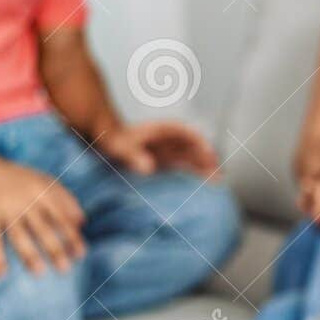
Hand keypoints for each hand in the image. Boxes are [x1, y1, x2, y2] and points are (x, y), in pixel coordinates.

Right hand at [0, 149, 85, 277]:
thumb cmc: (21, 180)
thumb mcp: (45, 182)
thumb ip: (66, 199)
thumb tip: (82, 223)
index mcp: (42, 191)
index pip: (61, 217)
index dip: (71, 236)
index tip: (80, 255)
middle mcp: (24, 200)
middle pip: (42, 228)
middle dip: (54, 249)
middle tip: (65, 269)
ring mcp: (4, 208)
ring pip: (18, 235)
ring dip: (28, 255)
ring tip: (39, 272)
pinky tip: (0, 274)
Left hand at [96, 121, 218, 175]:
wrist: (101, 142)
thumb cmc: (111, 141)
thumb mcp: (119, 147)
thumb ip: (132, 155)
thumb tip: (148, 168)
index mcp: (160, 131)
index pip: (186, 133)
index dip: (200, 143)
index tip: (209, 155)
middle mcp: (167, 140)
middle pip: (193, 147)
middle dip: (207, 159)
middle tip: (218, 176)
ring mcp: (166, 152)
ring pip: (191, 158)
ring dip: (203, 168)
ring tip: (216, 183)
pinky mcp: (164, 164)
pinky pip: (183, 167)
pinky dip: (194, 175)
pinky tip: (200, 187)